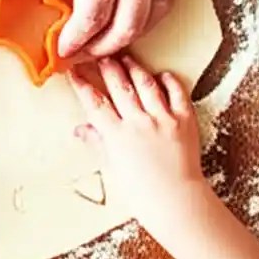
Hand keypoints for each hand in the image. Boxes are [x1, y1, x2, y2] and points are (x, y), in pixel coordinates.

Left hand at [7, 0, 198, 57]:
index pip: (92, 14)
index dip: (76, 39)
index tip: (62, 50)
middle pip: (125, 27)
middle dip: (103, 48)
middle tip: (83, 55)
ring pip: (153, 16)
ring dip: (131, 35)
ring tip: (110, 40)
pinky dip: (155, 13)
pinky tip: (141, 11)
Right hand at [69, 56, 206, 234]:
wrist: (176, 202)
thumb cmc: (142, 192)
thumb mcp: (114, 166)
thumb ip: (98, 142)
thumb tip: (80, 130)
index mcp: (117, 135)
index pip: (95, 102)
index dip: (82, 84)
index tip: (74, 71)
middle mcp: (139, 122)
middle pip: (119, 86)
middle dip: (107, 67)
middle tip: (101, 55)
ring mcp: (162, 119)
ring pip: (145, 83)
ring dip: (134, 68)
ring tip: (126, 58)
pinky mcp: (184, 120)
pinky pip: (176, 92)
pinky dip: (168, 80)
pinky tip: (162, 75)